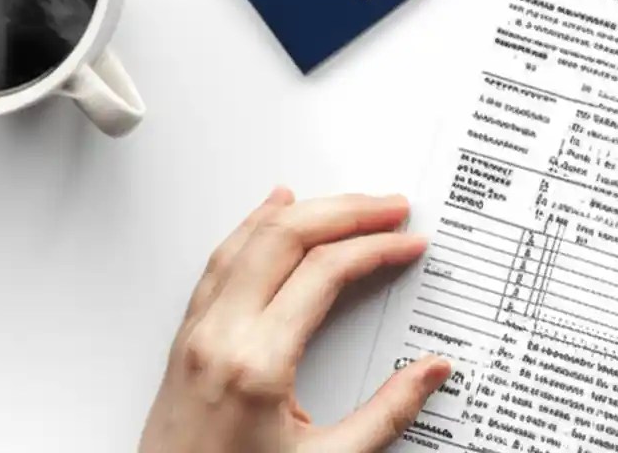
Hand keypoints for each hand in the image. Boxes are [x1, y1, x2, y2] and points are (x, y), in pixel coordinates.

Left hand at [139, 187, 449, 452]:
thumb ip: (386, 414)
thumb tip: (430, 371)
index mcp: (256, 364)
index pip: (324, 273)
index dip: (375, 248)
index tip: (408, 244)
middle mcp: (220, 336)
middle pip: (286, 238)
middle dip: (346, 212)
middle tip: (390, 209)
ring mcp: (197, 333)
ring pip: (249, 240)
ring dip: (304, 211)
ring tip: (346, 202)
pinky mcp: (186, 339)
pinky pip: (221, 261)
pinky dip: (252, 226)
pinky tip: (272, 211)